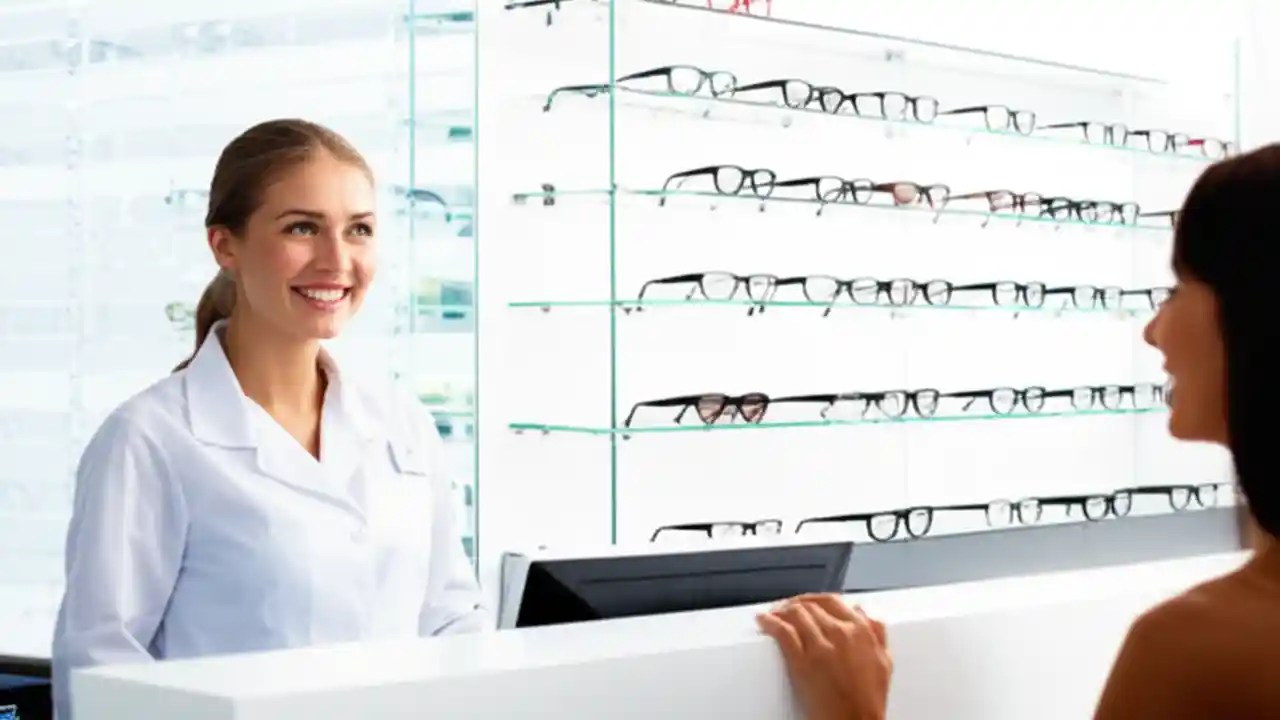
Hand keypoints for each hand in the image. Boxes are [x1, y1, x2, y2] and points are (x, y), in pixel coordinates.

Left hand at [757, 594, 891, 719]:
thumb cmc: (869, 700)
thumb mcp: (883, 662)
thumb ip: (876, 632)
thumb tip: (862, 610)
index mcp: (860, 631)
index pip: (831, 601)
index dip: (813, 600)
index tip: (805, 603)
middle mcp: (840, 633)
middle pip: (809, 606)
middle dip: (794, 605)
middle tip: (784, 609)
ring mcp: (820, 646)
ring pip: (795, 614)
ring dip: (780, 611)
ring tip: (772, 614)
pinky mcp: (802, 661)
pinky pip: (782, 632)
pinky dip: (770, 622)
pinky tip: (763, 621)